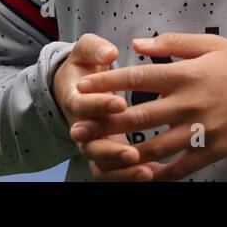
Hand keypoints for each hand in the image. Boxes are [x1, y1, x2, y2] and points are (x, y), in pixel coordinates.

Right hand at [52, 33, 154, 180]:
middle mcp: (80, 126)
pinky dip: (129, 178)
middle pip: (88, 146)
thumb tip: (109, 53)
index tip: (120, 103)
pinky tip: (153, 175)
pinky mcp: (105, 155)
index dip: (99, 106)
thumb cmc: (84, 66)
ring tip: (146, 172)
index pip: (82, 106)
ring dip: (122, 171)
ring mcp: (92, 144)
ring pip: (101, 166)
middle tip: (132, 152)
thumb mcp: (85, 50)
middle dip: (110, 150)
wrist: (73, 85)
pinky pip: (113, 174)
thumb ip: (95, 48)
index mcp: (74, 99)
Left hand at [70, 32, 226, 180]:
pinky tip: (141, 176)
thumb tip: (137, 43)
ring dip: (123, 153)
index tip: (83, 86)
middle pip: (138, 117)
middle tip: (78, 129)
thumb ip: (171, 43)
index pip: (137, 79)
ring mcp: (199, 129)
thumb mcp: (208, 43)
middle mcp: (187, 103)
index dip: (107, 84)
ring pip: (154, 146)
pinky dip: (160, 174)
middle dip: (104, 124)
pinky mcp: (212, 150)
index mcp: (184, 74)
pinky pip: (181, 166)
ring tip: (99, 156)